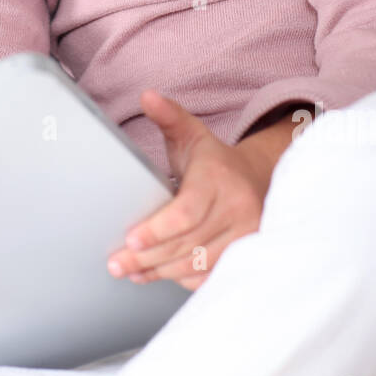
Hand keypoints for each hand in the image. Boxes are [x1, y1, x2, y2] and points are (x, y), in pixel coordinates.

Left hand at [107, 91, 293, 290]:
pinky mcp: (245, 254)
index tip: (131, 240)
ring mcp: (245, 235)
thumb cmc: (215, 160)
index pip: (186, 212)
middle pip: (186, 243)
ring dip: (159, 271)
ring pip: (196, 263)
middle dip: (146, 257)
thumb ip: (168, 116)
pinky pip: (209, 275)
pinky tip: (156, 274)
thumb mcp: (191, 133)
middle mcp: (238, 209)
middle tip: (116, 264)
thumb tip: (147, 97)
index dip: (157, 230)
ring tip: (130, 271)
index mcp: (219, 178)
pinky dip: (180, 279)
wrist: (259, 178)